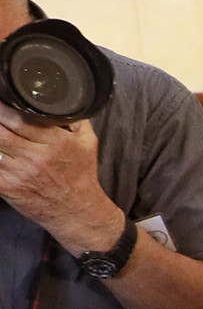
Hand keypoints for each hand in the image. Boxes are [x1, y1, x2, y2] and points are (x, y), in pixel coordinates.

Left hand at [0, 107, 122, 253]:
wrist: (78, 212)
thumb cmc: (81, 176)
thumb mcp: (88, 143)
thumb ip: (74, 118)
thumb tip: (60, 96)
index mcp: (56, 142)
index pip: (18, 117)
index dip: (2, 107)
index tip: (0, 101)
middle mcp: (36, 157)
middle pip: (0, 130)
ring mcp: (19, 173)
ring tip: (0, 135)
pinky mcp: (7, 187)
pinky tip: (0, 154)